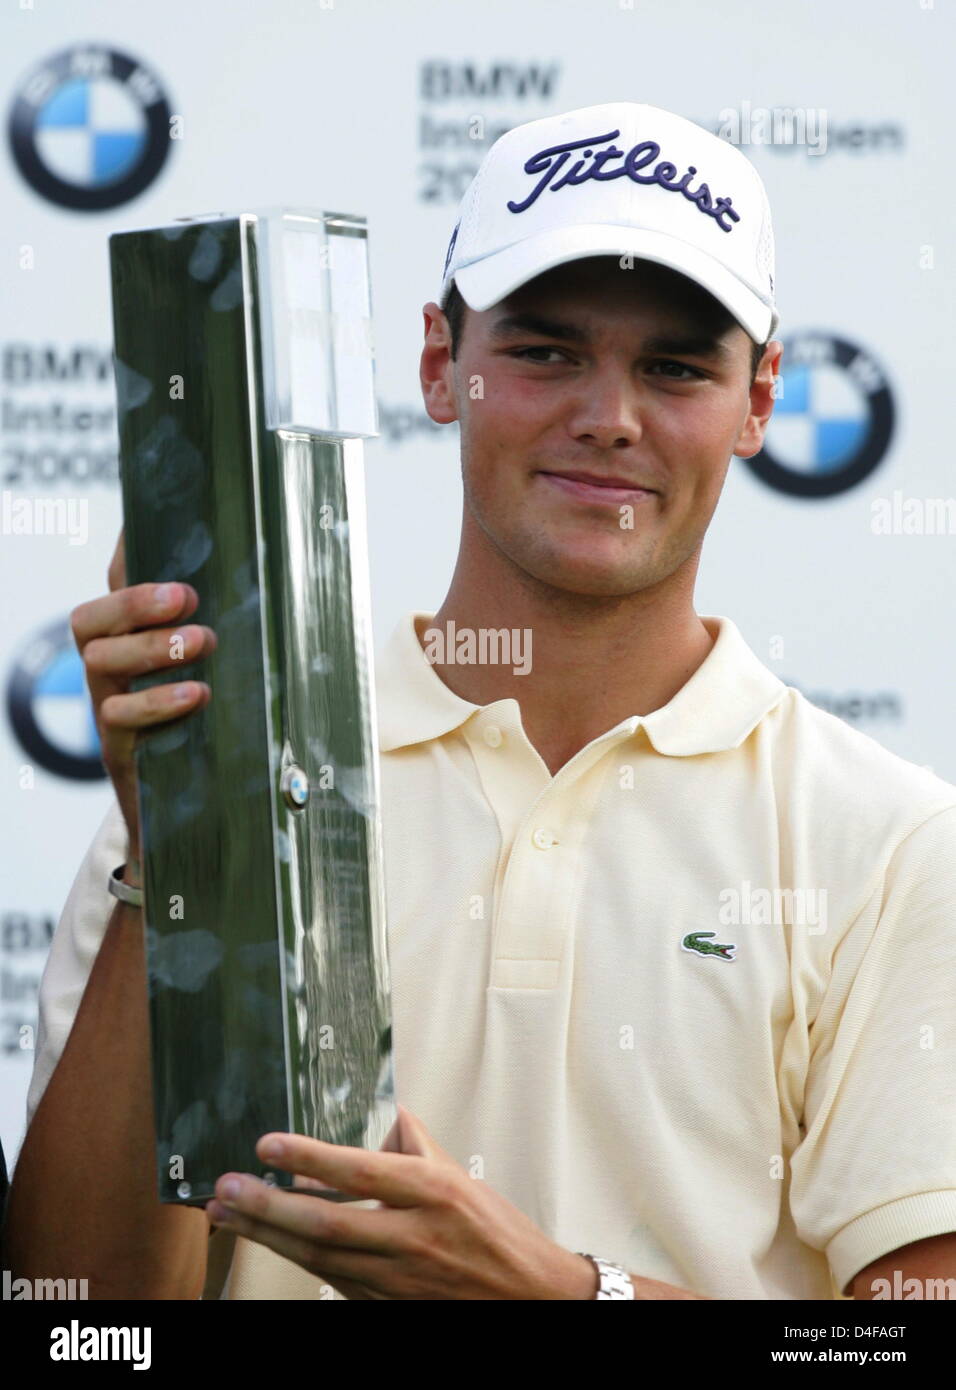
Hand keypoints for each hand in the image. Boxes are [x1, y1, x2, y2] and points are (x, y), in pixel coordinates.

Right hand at [70, 526, 216, 855]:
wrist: (201, 820)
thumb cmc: (224, 733)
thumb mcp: (233, 677)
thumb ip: (243, 637)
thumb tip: (298, 581)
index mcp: (134, 642)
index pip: (114, 588)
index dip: (128, 559)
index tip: (155, 534)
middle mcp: (111, 671)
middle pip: (90, 620)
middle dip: (133, 600)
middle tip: (187, 596)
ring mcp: (109, 710)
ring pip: (99, 663)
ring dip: (150, 647)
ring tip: (200, 642)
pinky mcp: (120, 752)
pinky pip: (119, 720)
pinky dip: (157, 702)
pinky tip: (196, 695)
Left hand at [205, 1105, 597, 1299]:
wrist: (528, 1297)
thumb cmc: (497, 1235)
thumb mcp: (460, 1173)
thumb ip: (416, 1143)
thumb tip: (388, 1113)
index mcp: (433, 1193)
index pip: (360, 1171)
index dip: (309, 1158)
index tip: (269, 1144)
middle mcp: (413, 1238)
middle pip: (326, 1224)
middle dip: (268, 1207)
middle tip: (227, 1188)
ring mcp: (397, 1279)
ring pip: (319, 1258)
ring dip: (268, 1236)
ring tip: (229, 1213)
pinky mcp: (386, 1306)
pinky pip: (333, 1280)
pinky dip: (298, 1259)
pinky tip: (271, 1241)